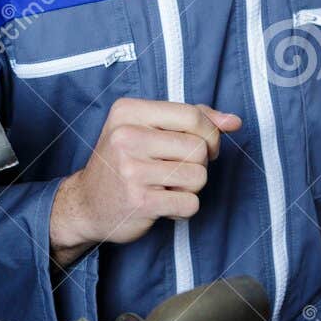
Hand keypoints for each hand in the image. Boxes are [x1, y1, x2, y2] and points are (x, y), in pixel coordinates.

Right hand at [50, 98, 242, 266]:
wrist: (87, 203)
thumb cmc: (124, 162)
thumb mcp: (148, 129)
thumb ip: (192, 120)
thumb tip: (234, 121)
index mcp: (127, 111)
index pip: (192, 115)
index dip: (209, 134)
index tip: (202, 147)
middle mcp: (126, 136)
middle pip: (199, 148)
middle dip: (198, 164)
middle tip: (175, 171)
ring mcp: (131, 169)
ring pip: (198, 177)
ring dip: (190, 188)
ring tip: (165, 187)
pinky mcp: (139, 201)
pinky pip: (190, 204)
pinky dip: (183, 209)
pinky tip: (162, 205)